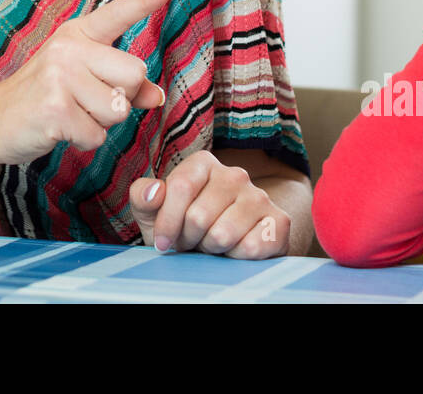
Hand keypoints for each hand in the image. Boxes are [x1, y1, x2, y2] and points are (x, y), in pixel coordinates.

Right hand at [0, 0, 170, 163]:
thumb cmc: (42, 98)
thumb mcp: (81, 80)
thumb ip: (121, 83)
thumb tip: (158, 95)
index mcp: (77, 35)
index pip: (117, 14)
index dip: (145, 0)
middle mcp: (69, 48)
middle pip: (135, 74)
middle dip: (122, 97)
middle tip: (88, 101)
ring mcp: (60, 77)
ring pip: (118, 109)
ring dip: (101, 123)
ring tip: (71, 115)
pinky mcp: (55, 109)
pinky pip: (98, 135)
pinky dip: (85, 141)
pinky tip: (61, 130)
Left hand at [128, 150, 289, 258]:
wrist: (226, 248)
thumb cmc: (184, 228)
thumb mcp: (154, 214)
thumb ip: (143, 197)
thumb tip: (154, 192)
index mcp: (203, 163)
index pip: (180, 187)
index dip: (167, 223)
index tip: (162, 243)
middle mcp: (235, 174)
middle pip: (199, 216)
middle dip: (189, 239)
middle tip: (193, 242)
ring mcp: (259, 196)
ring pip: (223, 234)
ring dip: (212, 249)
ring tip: (212, 245)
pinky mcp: (278, 221)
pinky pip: (250, 248)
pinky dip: (235, 258)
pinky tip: (234, 250)